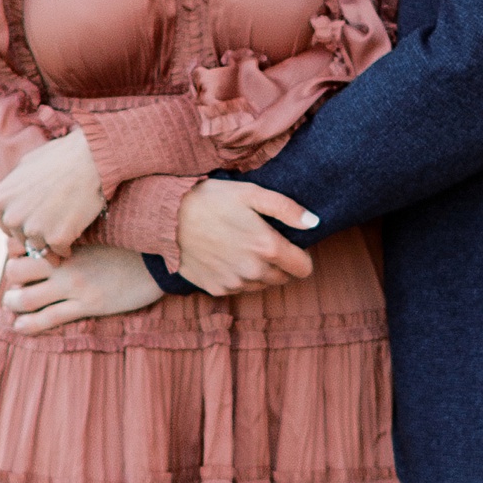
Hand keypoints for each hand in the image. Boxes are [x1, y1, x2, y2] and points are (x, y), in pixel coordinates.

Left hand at [0, 129, 104, 256]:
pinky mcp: (56, 238)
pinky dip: (66, 247)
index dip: (22, 223)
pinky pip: (59, 252)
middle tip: (53, 224)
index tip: (36, 220)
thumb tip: (8, 200)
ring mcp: (33, 229)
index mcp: (0, 200)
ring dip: (51, 241)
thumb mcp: (26, 165)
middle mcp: (12, 217)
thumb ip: (14, 187)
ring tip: (65, 228)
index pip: (6, 225)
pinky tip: (74, 234)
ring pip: (40, 247)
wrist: (90, 159)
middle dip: (36, 234)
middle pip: (22, 238)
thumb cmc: (60, 157)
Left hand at [0, 240, 164, 330]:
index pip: (22, 243)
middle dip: (12, 279)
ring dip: (14, 303)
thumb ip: (74, 231)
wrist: (159, 257)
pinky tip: (21, 326)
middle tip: (18, 283)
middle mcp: (65, 261)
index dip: (13, 251)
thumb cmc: (130, 242)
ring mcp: (75, 284)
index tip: (17, 255)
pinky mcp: (88, 304)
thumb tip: (55, 233)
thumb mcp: (98, 227)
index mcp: (66, 239)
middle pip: (16, 270)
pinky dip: (29, 325)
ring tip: (14, 305)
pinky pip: (49, 318)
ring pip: (26, 298)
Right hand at [173, 178, 318, 295]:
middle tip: (261, 241)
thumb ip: (287, 209)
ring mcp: (234, 284)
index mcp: (268, 248)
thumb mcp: (252, 193)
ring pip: (262, 284)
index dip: (299, 255)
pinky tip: (225, 255)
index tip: (288, 243)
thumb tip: (314, 223)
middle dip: (280, 263)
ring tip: (241, 246)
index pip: (304, 268)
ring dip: (259, 270)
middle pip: (284, 278)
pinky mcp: (216, 289)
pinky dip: (238, 276)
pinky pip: (239, 288)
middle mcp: (254, 271)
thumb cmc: (212, 199)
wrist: (168, 217)